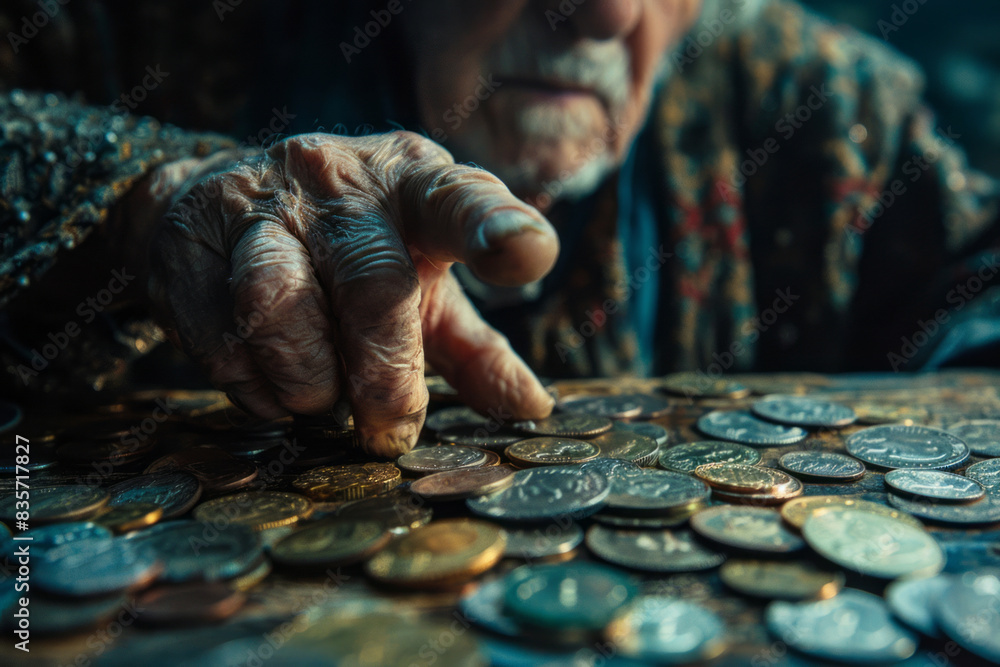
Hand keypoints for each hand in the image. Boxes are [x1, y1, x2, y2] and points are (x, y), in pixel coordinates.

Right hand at [146, 132, 557, 455]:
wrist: (212, 203)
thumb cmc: (346, 254)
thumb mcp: (420, 285)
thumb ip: (475, 347)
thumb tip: (534, 410)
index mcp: (411, 183)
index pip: (458, 197)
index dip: (493, 224)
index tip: (526, 252)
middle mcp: (335, 178)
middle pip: (370, 280)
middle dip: (384, 374)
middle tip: (388, 430)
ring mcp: (253, 201)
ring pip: (280, 303)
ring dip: (309, 380)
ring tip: (320, 399)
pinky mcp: (185, 240)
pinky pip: (220, 335)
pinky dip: (254, 386)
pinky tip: (270, 387)